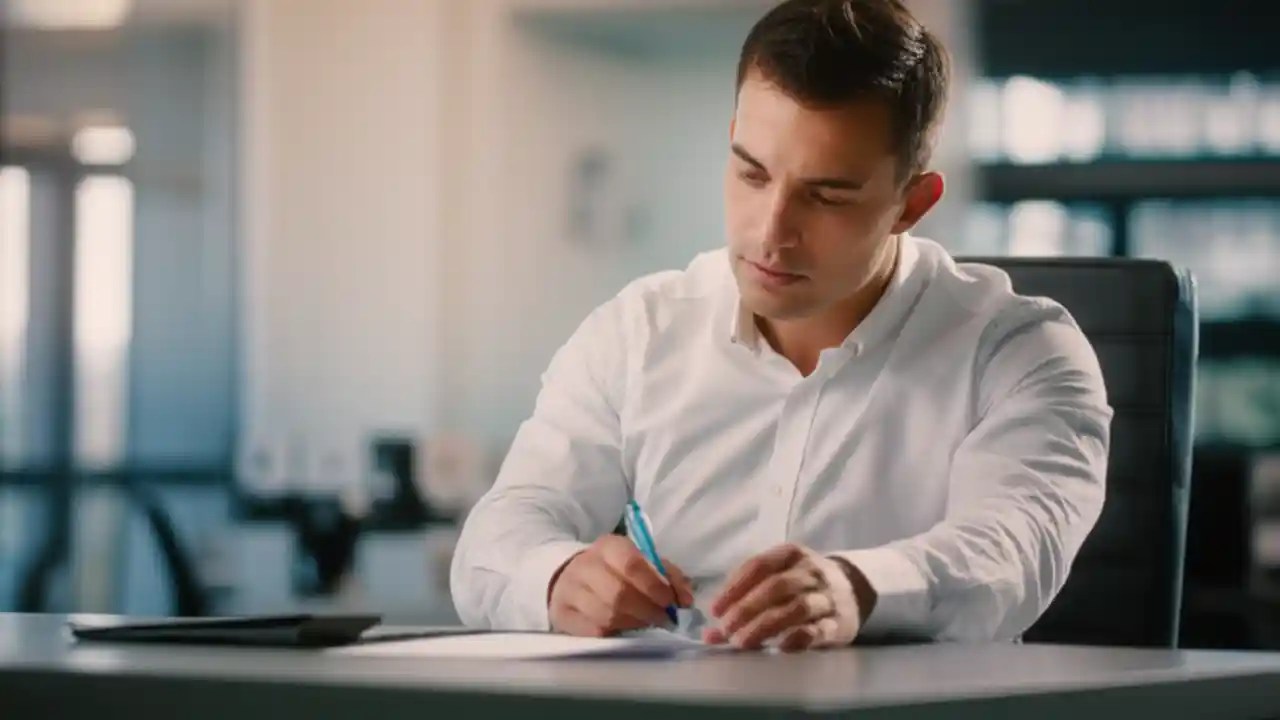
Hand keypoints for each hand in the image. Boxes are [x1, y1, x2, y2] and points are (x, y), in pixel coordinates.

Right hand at [548, 534, 694, 636]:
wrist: (571, 577)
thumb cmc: (616, 571)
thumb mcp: (643, 563)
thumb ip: (669, 577)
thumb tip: (686, 600)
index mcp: (609, 546)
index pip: (632, 564)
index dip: (655, 587)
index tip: (671, 603)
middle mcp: (585, 564)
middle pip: (618, 593)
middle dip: (647, 610)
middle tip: (663, 620)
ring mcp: (569, 589)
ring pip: (606, 614)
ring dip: (632, 623)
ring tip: (644, 624)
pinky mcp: (561, 612)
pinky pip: (591, 631)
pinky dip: (612, 633)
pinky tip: (621, 629)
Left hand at [705, 543, 867, 651]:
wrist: (854, 587)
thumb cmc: (802, 583)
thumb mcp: (778, 576)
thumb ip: (744, 599)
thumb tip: (710, 633)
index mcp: (791, 554)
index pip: (758, 565)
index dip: (734, 587)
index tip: (716, 609)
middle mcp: (811, 572)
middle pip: (776, 587)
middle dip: (747, 608)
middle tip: (727, 629)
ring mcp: (826, 597)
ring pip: (796, 608)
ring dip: (765, 625)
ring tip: (742, 641)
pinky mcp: (839, 624)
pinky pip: (818, 631)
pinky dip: (797, 638)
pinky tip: (778, 647)